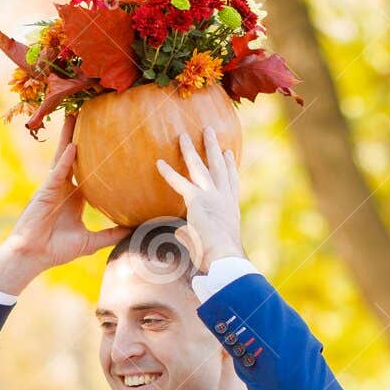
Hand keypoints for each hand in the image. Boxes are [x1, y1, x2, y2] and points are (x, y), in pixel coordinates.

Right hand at [0, 112, 129, 294]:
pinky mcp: (45, 193)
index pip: (87, 170)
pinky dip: (65, 160)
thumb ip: (111, 234)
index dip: (95, 155)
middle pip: (73, 156)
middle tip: (88, 115)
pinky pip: (57, 173)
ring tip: (74, 115)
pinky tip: (73, 146)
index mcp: (73, 197)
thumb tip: (135, 231)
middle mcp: (63, 188)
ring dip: (68, 137)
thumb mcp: (90, 241)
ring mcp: (52, 188)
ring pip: (63, 157)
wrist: (34, 256)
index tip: (107, 140)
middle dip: (78, 136)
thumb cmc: (57, 249)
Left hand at [156, 126, 243, 272]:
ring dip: (191, 150)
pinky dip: (168, 173)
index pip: (231, 182)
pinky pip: (180, 183)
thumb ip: (192, 235)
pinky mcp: (198, 201)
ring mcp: (213, 197)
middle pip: (218, 167)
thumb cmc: (220, 258)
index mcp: (231, 209)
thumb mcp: (209, 245)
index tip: (228, 153)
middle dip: (213, 148)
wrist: (225, 258)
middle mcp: (224, 199)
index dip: (229, 166)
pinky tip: (158, 163)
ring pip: (200, 167)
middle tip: (209, 131)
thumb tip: (180, 234)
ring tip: (183, 135)